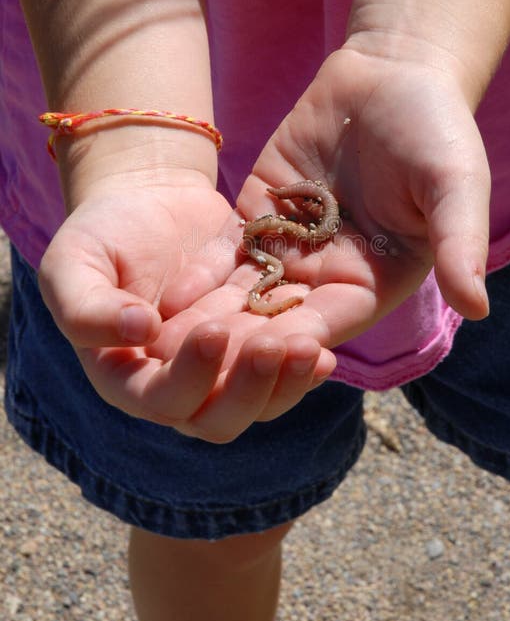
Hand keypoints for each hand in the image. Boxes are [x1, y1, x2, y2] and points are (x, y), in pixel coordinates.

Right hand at [39, 171, 335, 441]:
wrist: (151, 202)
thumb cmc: (102, 233)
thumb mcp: (72, 263)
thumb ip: (86, 307)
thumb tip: (137, 335)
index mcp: (128, 377)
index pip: (161, 399)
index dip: (190, 376)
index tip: (211, 330)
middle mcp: (178, 386)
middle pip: (218, 419)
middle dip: (250, 388)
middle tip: (276, 346)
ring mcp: (221, 370)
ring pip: (260, 403)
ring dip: (287, 383)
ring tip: (312, 348)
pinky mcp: (255, 344)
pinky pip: (283, 373)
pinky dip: (304, 366)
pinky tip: (325, 345)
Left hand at [161, 44, 489, 385]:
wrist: (391, 74)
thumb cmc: (434, 127)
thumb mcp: (454, 181)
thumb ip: (460, 242)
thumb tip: (478, 307)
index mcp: (375, 281)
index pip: (331, 322)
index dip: (297, 340)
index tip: (260, 355)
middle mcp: (329, 276)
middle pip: (277, 319)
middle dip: (236, 340)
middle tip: (191, 363)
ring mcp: (291, 248)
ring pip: (243, 292)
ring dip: (206, 318)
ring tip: (162, 342)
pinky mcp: (259, 216)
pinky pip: (226, 251)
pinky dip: (198, 274)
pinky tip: (162, 293)